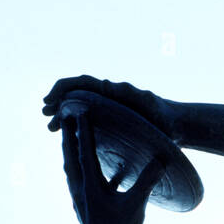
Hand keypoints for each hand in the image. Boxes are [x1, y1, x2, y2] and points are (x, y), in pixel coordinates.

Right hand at [43, 77, 179, 141]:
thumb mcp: (148, 104)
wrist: (178, 126)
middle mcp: (109, 99)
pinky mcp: (116, 125)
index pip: (81, 83)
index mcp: (112, 92)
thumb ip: (129, 93)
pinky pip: (92, 123)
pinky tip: (71, 139)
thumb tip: (106, 84)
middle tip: (45, 117)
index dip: (62, 90)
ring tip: (52, 129)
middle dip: (59, 104)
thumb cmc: (165, 116)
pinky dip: (79, 128)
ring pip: (82, 110)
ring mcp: (111, 112)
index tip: (48, 101)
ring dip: (66, 117)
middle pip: (77, 96)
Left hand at [61, 115, 167, 223]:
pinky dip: (84, 172)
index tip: (79, 110)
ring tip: (71, 140)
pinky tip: (96, 173)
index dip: (83, 130)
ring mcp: (79, 199)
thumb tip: (161, 160)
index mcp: (90, 186)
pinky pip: (81, 183)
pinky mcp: (83, 207)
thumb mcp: (136, 204)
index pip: (85, 152)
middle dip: (68, 136)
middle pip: (70, 157)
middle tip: (64, 117)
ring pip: (71, 170)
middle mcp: (80, 190)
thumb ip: (147, 181)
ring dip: (71, 152)